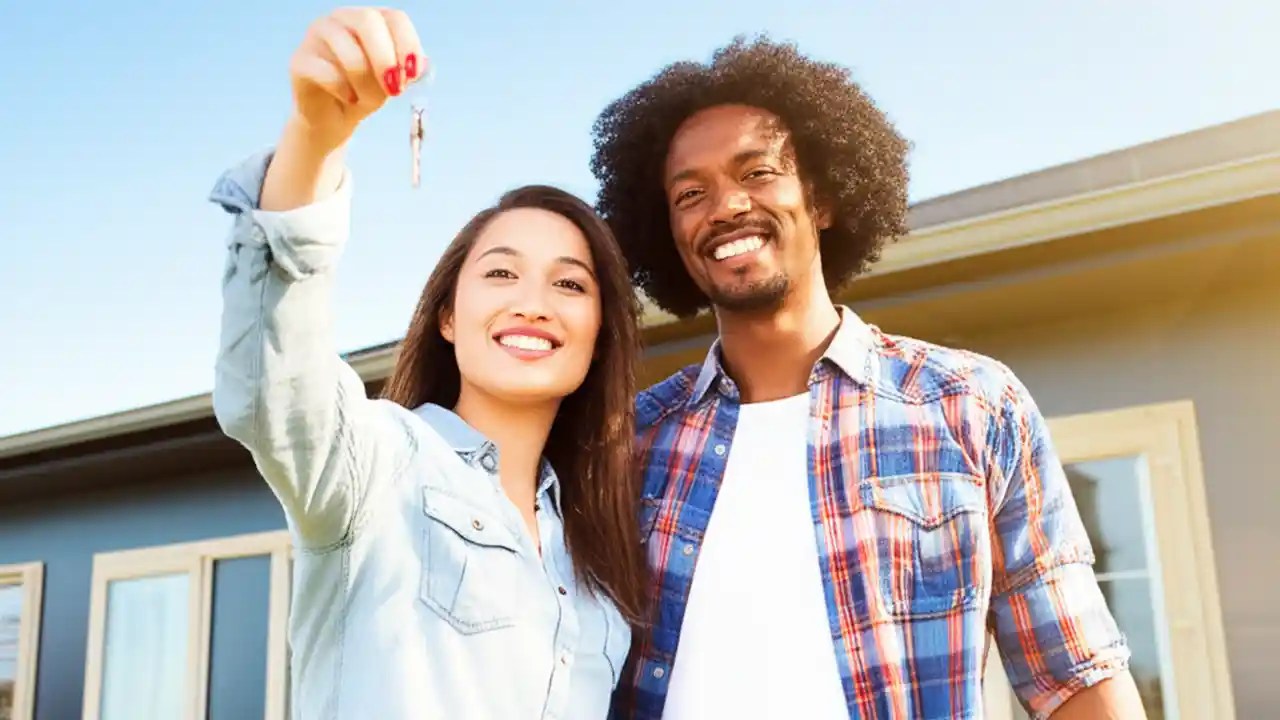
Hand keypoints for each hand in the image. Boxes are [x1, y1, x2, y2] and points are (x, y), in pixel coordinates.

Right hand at [260, 7, 425, 210]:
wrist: (333, 117)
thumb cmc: (366, 91)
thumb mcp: (393, 80)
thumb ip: (406, 69)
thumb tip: (421, 64)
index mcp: (371, 19)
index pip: (395, 18)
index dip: (408, 45)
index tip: (413, 74)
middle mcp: (343, 19)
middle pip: (368, 22)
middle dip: (385, 59)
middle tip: (394, 89)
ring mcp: (317, 35)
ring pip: (348, 51)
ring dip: (366, 84)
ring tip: (368, 101)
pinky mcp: (300, 59)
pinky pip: (327, 72)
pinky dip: (344, 91)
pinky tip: (349, 99)